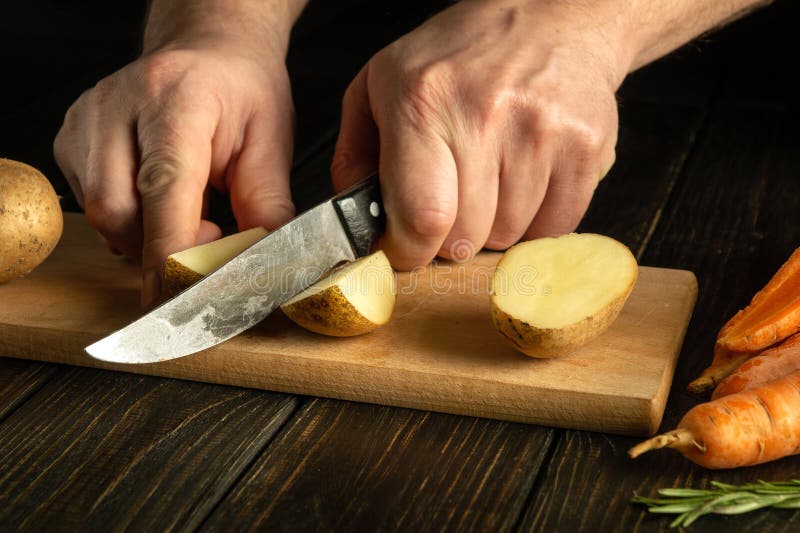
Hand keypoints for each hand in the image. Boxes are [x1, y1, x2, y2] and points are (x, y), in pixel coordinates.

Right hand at [54, 37, 295, 306]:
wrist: (208, 51)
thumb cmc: (240, 91)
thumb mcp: (271, 141)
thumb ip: (267, 204)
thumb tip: (260, 262)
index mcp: (176, 99)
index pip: (163, 186)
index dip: (171, 248)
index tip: (184, 290)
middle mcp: (117, 105)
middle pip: (116, 209)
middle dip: (160, 246)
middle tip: (210, 236)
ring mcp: (87, 121)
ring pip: (99, 213)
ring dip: (145, 234)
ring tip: (190, 211)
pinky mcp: (72, 139)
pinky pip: (91, 204)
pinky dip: (129, 219)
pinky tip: (159, 199)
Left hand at [331, 0, 626, 269]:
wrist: (550, 18)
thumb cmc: (459, 57)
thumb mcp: (381, 84)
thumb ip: (356, 154)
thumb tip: (355, 222)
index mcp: (423, 101)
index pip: (421, 217)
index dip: (410, 251)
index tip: (407, 248)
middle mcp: (485, 115)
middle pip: (465, 237)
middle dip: (449, 239)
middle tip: (451, 207)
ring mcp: (542, 133)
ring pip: (508, 236)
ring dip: (492, 227)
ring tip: (490, 181)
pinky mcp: (585, 148)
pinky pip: (554, 229)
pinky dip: (535, 222)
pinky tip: (526, 183)